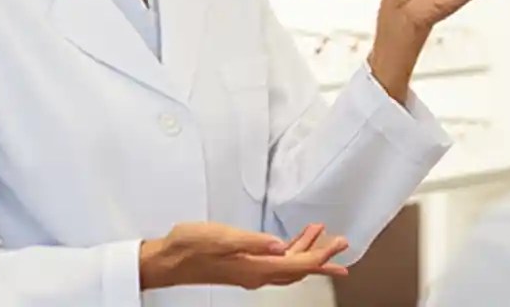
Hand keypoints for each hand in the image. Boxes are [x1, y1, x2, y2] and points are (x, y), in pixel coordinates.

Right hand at [140, 222, 348, 291]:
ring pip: (288, 266)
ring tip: (321, 236)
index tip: (339, 246)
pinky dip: (290, 251)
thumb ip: (253, 240)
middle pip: (298, 270)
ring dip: (306, 251)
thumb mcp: (222, 237)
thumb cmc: (189, 247)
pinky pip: (276, 262)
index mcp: (255, 268)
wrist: (168, 259)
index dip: (321, 256)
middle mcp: (256, 274)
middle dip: (322, 257)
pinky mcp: (244, 266)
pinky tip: (291, 241)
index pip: (297, 265)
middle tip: (341, 245)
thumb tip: (281, 245)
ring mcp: (250, 271)